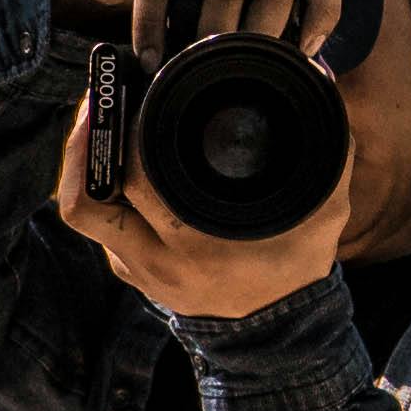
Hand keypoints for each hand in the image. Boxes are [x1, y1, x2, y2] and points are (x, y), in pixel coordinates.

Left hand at [55, 97, 354, 321]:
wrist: (278, 332)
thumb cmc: (298, 266)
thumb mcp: (323, 211)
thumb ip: (330, 150)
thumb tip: (322, 78)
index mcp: (196, 247)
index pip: (134, 182)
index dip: (122, 133)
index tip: (127, 94)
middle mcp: (156, 264)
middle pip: (87, 198)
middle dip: (86, 140)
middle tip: (96, 97)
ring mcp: (138, 272)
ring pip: (82, 211)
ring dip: (81, 164)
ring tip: (94, 118)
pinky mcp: (131, 271)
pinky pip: (97, 223)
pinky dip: (97, 185)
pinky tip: (110, 154)